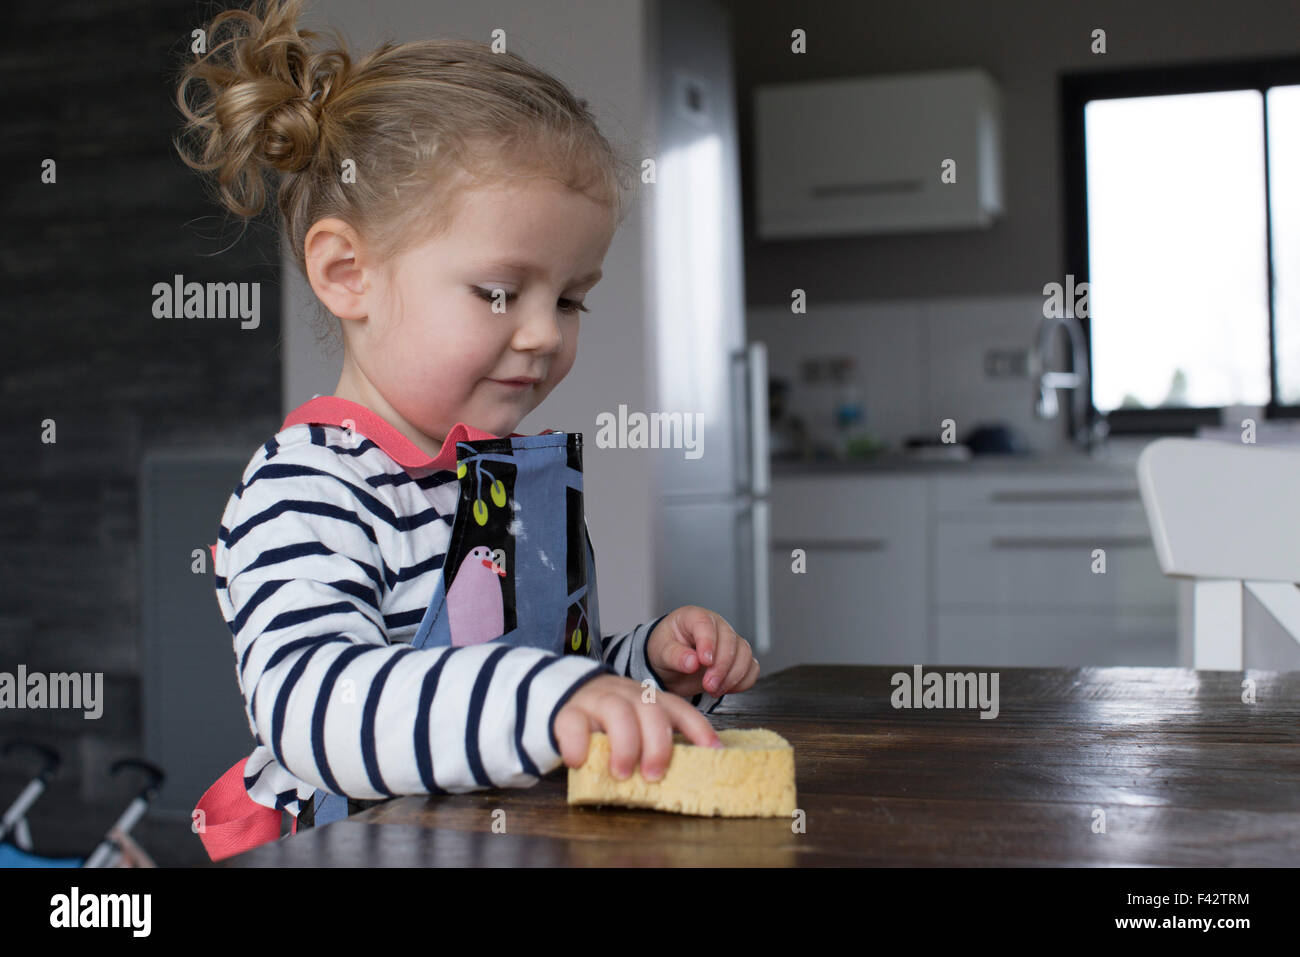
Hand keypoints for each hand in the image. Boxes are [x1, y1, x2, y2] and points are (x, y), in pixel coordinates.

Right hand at [554, 674, 721, 780]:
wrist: (562, 696)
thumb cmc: (607, 720)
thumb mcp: (636, 725)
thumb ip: (655, 742)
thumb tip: (688, 775)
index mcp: (650, 701)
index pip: (679, 709)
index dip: (699, 728)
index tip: (714, 750)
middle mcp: (628, 696)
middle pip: (650, 710)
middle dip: (657, 744)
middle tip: (654, 775)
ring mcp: (598, 700)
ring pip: (617, 712)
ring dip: (624, 745)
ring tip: (621, 773)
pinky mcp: (568, 711)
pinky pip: (574, 723)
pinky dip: (578, 743)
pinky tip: (580, 761)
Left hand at [646, 605, 758, 699]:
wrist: (671, 663)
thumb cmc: (665, 649)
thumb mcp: (661, 651)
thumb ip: (674, 656)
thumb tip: (691, 662)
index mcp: (694, 617)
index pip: (706, 625)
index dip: (708, 643)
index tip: (704, 662)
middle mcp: (717, 626)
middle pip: (730, 641)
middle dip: (721, 667)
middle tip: (708, 685)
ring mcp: (730, 641)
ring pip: (744, 654)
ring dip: (733, 676)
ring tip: (714, 690)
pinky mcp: (738, 658)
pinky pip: (751, 668)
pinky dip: (743, 681)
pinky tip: (726, 689)